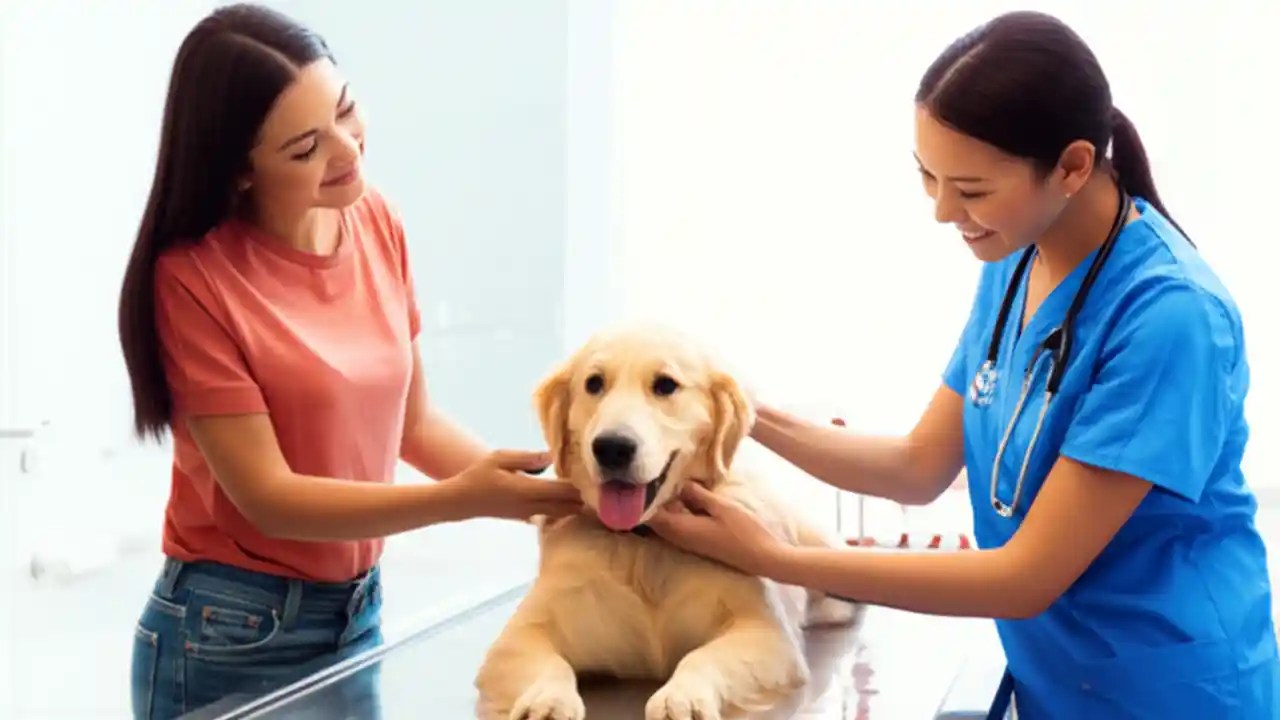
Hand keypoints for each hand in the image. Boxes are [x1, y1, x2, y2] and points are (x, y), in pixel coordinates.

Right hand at [448, 450, 583, 520]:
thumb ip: (527, 458)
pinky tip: (570, 502)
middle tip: (601, 487)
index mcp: (526, 490)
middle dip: (583, 497)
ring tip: (590, 494)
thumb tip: (551, 456)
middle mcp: (531, 505)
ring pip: (561, 513)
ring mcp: (528, 514)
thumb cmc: (478, 476)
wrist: (461, 501)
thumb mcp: (499, 458)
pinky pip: (550, 516)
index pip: (561, 490)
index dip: (579, 486)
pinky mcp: (524, 518)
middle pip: (566, 505)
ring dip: (574, 504)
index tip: (596, 478)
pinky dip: (563, 510)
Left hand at [647, 483, 785, 574]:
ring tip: (670, 481)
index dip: (643, 499)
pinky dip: (677, 511)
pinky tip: (687, 496)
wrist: (761, 557)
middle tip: (656, 475)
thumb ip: (698, 495)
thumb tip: (680, 484)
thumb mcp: (720, 507)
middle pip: (655, 518)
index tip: (642, 480)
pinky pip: (678, 524)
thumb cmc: (742, 531)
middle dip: (653, 499)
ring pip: (667, 521)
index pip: (649, 516)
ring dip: (666, 504)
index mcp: (679, 529)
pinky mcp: (697, 541)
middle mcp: (678, 538)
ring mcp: (687, 541)